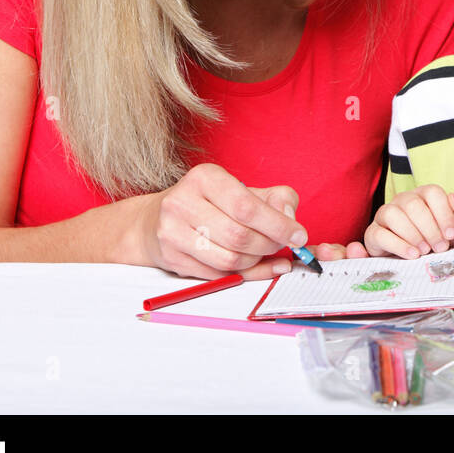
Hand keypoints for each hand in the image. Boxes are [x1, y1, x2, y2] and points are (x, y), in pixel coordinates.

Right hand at [134, 162, 312, 279]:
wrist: (155, 220)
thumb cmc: (208, 203)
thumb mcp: (242, 190)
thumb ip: (276, 198)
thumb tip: (291, 217)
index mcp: (204, 177)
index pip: (246, 206)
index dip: (278, 224)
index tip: (298, 235)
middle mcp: (182, 201)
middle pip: (239, 236)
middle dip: (268, 245)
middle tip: (280, 245)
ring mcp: (172, 232)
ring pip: (229, 259)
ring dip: (255, 261)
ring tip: (261, 252)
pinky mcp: (171, 258)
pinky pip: (217, 275)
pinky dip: (241, 274)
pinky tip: (249, 265)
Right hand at [363, 184, 453, 258]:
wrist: (429, 264)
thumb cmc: (446, 241)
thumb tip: (453, 198)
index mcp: (426, 195)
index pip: (433, 193)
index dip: (444, 214)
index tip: (451, 235)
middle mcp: (404, 200)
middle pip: (413, 205)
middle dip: (429, 229)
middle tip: (440, 247)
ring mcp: (386, 215)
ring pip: (393, 214)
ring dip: (412, 235)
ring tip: (425, 251)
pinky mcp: (374, 233)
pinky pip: (379, 234)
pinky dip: (397, 245)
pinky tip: (412, 255)